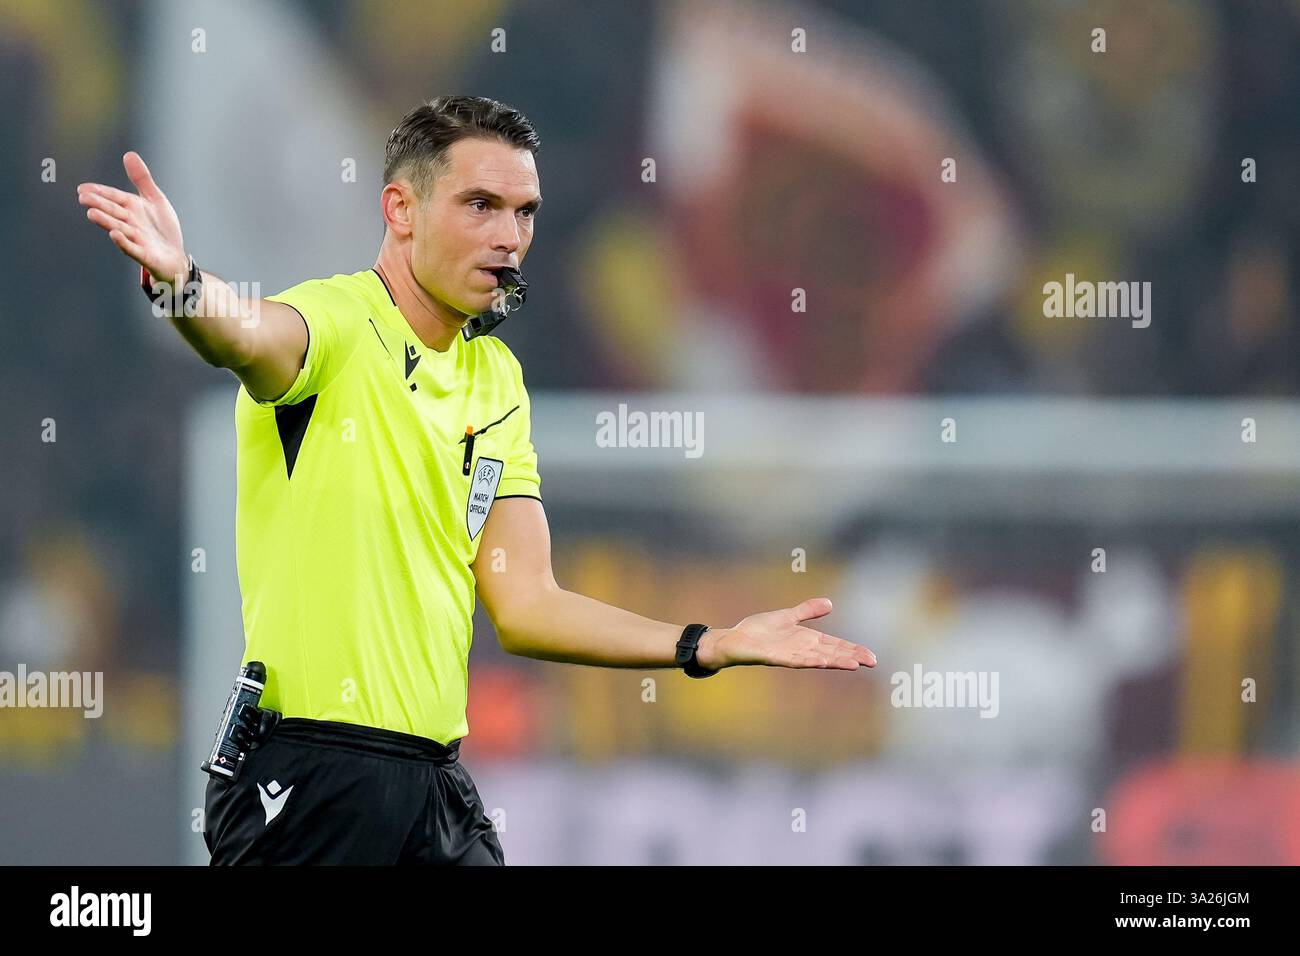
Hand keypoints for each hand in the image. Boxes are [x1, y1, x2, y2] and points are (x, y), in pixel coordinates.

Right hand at [78, 151, 187, 284]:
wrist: (175, 257)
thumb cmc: (162, 228)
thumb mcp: (154, 199)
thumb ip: (142, 179)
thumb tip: (128, 154)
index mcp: (132, 208)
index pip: (114, 197)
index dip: (99, 192)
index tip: (82, 188)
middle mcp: (131, 223)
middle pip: (113, 211)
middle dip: (99, 204)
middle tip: (82, 197)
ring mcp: (137, 239)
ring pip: (119, 228)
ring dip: (106, 221)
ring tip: (92, 213)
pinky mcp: (145, 255)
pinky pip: (133, 249)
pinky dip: (124, 242)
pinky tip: (115, 235)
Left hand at [695, 597, 875, 670]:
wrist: (734, 639)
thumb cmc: (758, 631)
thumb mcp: (787, 616)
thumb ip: (807, 611)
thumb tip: (830, 604)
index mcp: (806, 640)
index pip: (835, 645)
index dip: (852, 650)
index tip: (870, 656)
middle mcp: (801, 649)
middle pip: (831, 653)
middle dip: (851, 657)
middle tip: (872, 662)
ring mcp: (789, 654)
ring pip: (818, 658)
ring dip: (835, 661)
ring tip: (854, 665)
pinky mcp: (774, 657)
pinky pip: (795, 659)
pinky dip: (809, 660)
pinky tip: (822, 661)